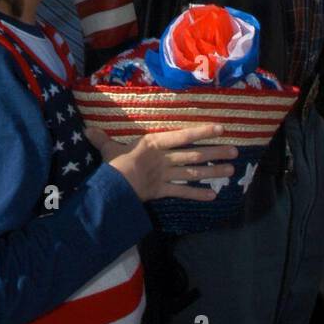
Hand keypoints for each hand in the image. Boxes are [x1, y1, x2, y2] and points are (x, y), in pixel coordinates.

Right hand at [86, 122, 236, 201]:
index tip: (221, 128)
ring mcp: (166, 175)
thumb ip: (102, 138)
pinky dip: (198, 194)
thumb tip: (87, 129)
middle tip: (235, 151)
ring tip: (231, 170)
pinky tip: (213, 195)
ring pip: (194, 172)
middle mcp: (165, 158)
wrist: (113, 188)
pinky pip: (183, 193)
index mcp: (155, 143)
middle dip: (216, 152)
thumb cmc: (113, 164)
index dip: (203, 131)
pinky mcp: (163, 191)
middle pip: (195, 154)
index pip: (183, 135)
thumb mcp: (108, 148)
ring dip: (213, 172)